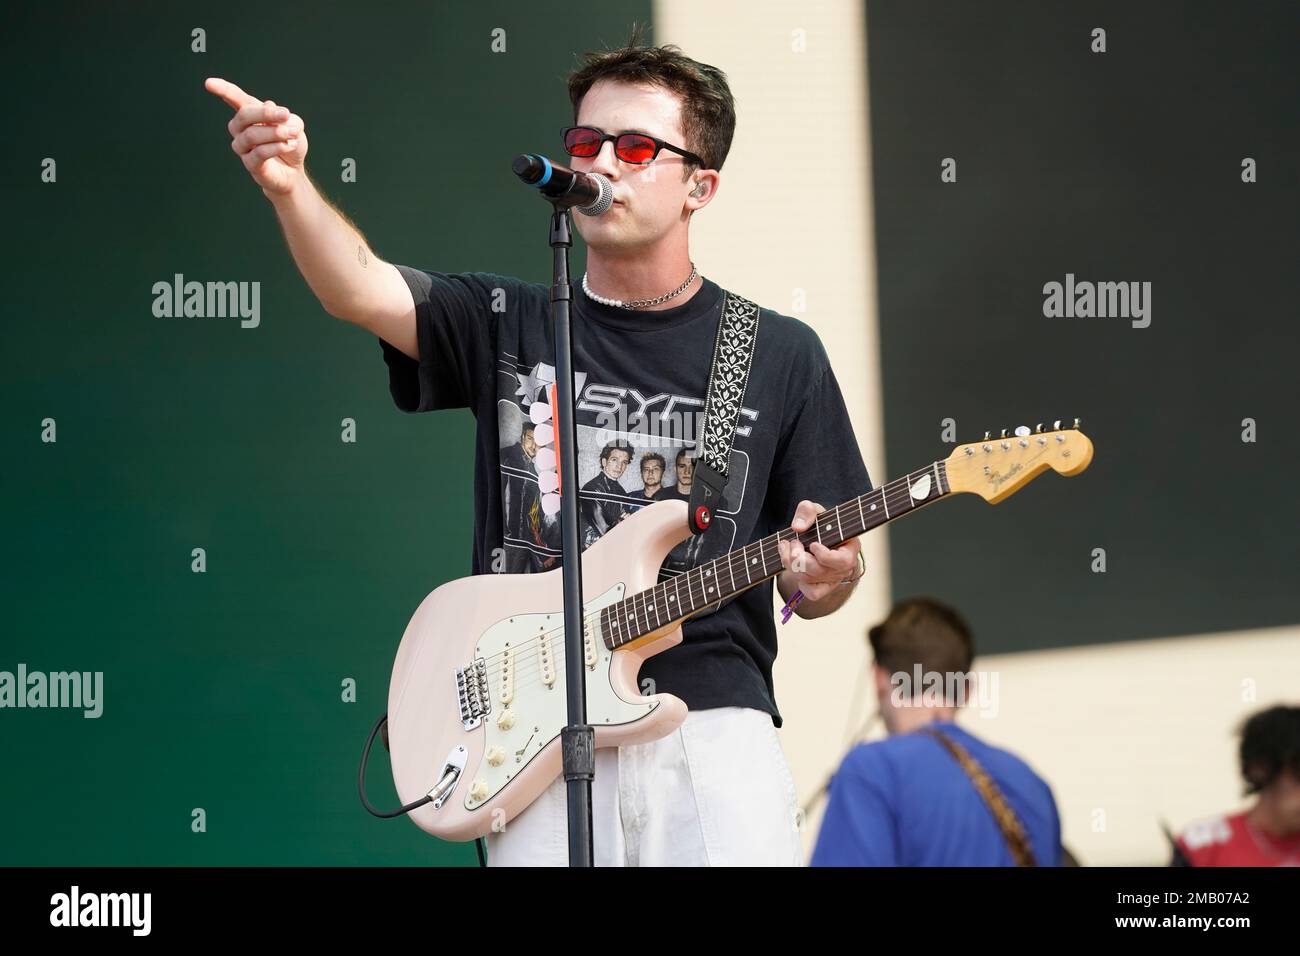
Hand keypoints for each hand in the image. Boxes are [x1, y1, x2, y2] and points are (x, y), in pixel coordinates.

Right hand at [205, 77, 308, 195]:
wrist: (293, 171)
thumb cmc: (290, 143)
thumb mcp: (294, 125)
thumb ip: (285, 116)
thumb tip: (268, 106)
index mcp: (250, 115)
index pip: (235, 99)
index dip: (223, 90)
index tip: (208, 83)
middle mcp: (240, 129)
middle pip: (243, 116)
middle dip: (265, 113)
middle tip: (285, 114)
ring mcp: (243, 147)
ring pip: (251, 135)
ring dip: (275, 132)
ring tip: (292, 134)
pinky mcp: (250, 164)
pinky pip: (259, 152)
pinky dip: (276, 147)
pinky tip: (290, 145)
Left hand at [776, 499, 862, 602]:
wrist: (821, 538)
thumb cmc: (822, 524)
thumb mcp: (817, 511)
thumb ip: (808, 511)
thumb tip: (798, 527)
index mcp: (850, 548)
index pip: (843, 561)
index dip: (824, 556)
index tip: (813, 544)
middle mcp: (844, 567)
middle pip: (820, 571)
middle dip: (800, 558)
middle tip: (793, 542)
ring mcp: (833, 579)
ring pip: (809, 579)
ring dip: (791, 563)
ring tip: (786, 546)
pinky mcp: (823, 588)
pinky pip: (811, 593)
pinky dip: (799, 581)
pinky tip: (792, 565)